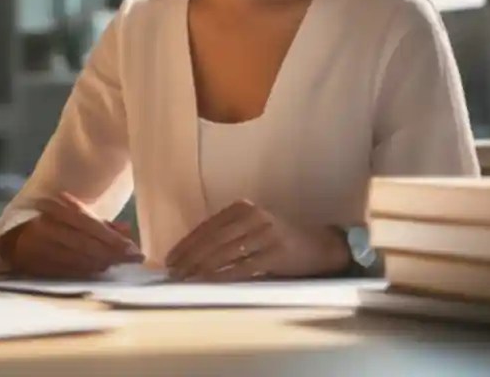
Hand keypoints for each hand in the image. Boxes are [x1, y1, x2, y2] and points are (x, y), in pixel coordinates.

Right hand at [1, 192, 142, 278]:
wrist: (8, 240)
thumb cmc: (47, 224)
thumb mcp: (70, 215)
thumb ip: (98, 222)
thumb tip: (126, 230)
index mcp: (52, 209)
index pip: (87, 223)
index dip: (112, 237)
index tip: (133, 248)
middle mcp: (44, 227)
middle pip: (85, 242)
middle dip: (112, 252)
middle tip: (133, 258)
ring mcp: (37, 247)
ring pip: (78, 258)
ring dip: (102, 262)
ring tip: (120, 264)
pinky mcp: (34, 265)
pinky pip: (67, 270)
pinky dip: (86, 271)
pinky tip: (100, 269)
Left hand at [165, 200, 349, 281]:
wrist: (320, 245)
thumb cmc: (278, 238)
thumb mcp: (252, 227)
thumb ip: (227, 233)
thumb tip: (191, 253)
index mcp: (243, 207)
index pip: (207, 227)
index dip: (186, 243)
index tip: (170, 258)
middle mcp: (253, 216)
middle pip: (212, 239)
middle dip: (188, 257)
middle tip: (172, 272)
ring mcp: (266, 234)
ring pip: (225, 252)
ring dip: (201, 267)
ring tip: (185, 279)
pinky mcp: (276, 253)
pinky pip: (243, 267)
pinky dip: (223, 275)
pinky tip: (209, 282)